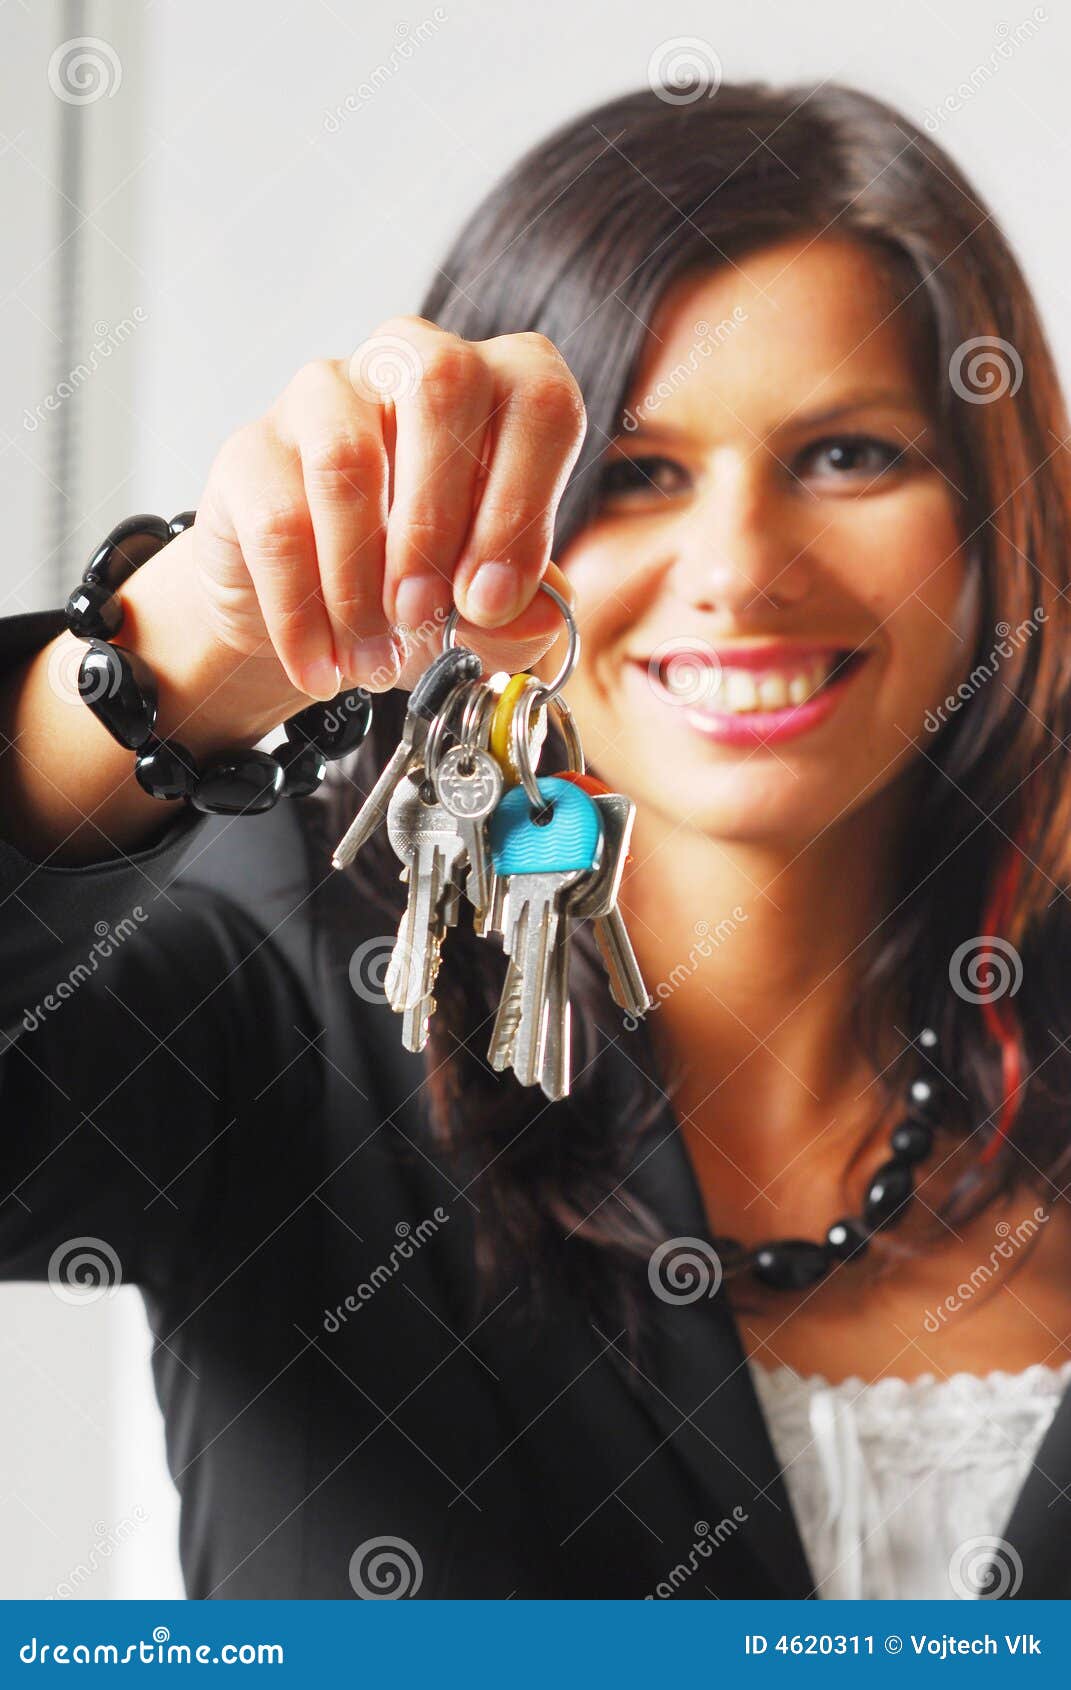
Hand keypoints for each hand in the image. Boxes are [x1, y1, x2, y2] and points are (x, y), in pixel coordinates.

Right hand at [188, 318, 586, 702]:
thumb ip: (524, 616)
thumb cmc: (414, 593)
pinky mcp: (250, 448)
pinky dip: (302, 614)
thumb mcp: (482, 618)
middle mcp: (412, 363)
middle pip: (442, 385)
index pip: (539, 402)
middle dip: (438, 523)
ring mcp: (324, 396)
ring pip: (347, 460)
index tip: (491, 600)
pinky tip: (321, 668)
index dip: (522, 504)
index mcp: (497, 390)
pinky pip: (277, 524)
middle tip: (422, 616)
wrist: (311, 621)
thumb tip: (546, 613)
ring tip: (370, 662)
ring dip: (361, 583)